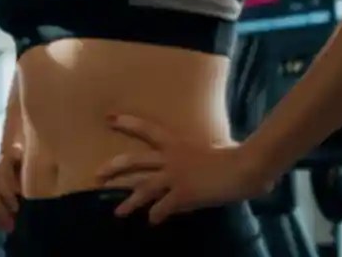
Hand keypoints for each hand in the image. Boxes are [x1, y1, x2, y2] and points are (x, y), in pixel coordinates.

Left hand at [96, 113, 274, 224]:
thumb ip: (198, 153)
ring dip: (129, 201)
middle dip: (114, 168)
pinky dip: (157, 215)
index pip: (146, 129)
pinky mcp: (184, 193)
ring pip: (144, 188)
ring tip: (117, 212)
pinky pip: (163, 207)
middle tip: (97, 175)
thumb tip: (206, 152)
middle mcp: (171, 158)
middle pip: (135, 162)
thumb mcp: (211, 147)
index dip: (127, 123)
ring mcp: (176, 176)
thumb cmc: (234, 154)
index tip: (108, 118)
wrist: (245, 166)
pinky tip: (152, 222)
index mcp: (176, 143)